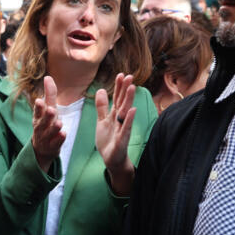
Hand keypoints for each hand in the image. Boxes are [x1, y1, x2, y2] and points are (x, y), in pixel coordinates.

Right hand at [31, 76, 65, 172]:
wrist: (42, 148)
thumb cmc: (46, 124)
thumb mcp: (47, 109)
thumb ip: (49, 94)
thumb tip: (48, 77)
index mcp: (38, 117)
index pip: (37, 111)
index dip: (38, 107)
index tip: (39, 101)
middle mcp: (40, 127)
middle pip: (42, 122)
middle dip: (46, 116)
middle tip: (51, 110)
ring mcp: (46, 138)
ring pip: (49, 133)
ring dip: (54, 128)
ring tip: (59, 123)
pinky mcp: (52, 146)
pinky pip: (55, 143)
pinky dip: (59, 139)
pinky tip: (64, 134)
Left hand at [94, 73, 136, 195]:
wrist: (111, 159)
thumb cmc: (108, 140)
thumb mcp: (101, 121)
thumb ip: (102, 107)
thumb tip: (102, 90)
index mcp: (114, 115)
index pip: (117, 98)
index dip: (118, 87)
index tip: (121, 74)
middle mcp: (120, 120)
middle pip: (122, 102)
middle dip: (125, 89)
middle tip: (129, 75)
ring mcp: (122, 129)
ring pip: (125, 112)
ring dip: (128, 100)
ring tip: (132, 87)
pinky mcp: (122, 139)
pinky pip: (126, 127)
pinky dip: (128, 119)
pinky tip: (132, 110)